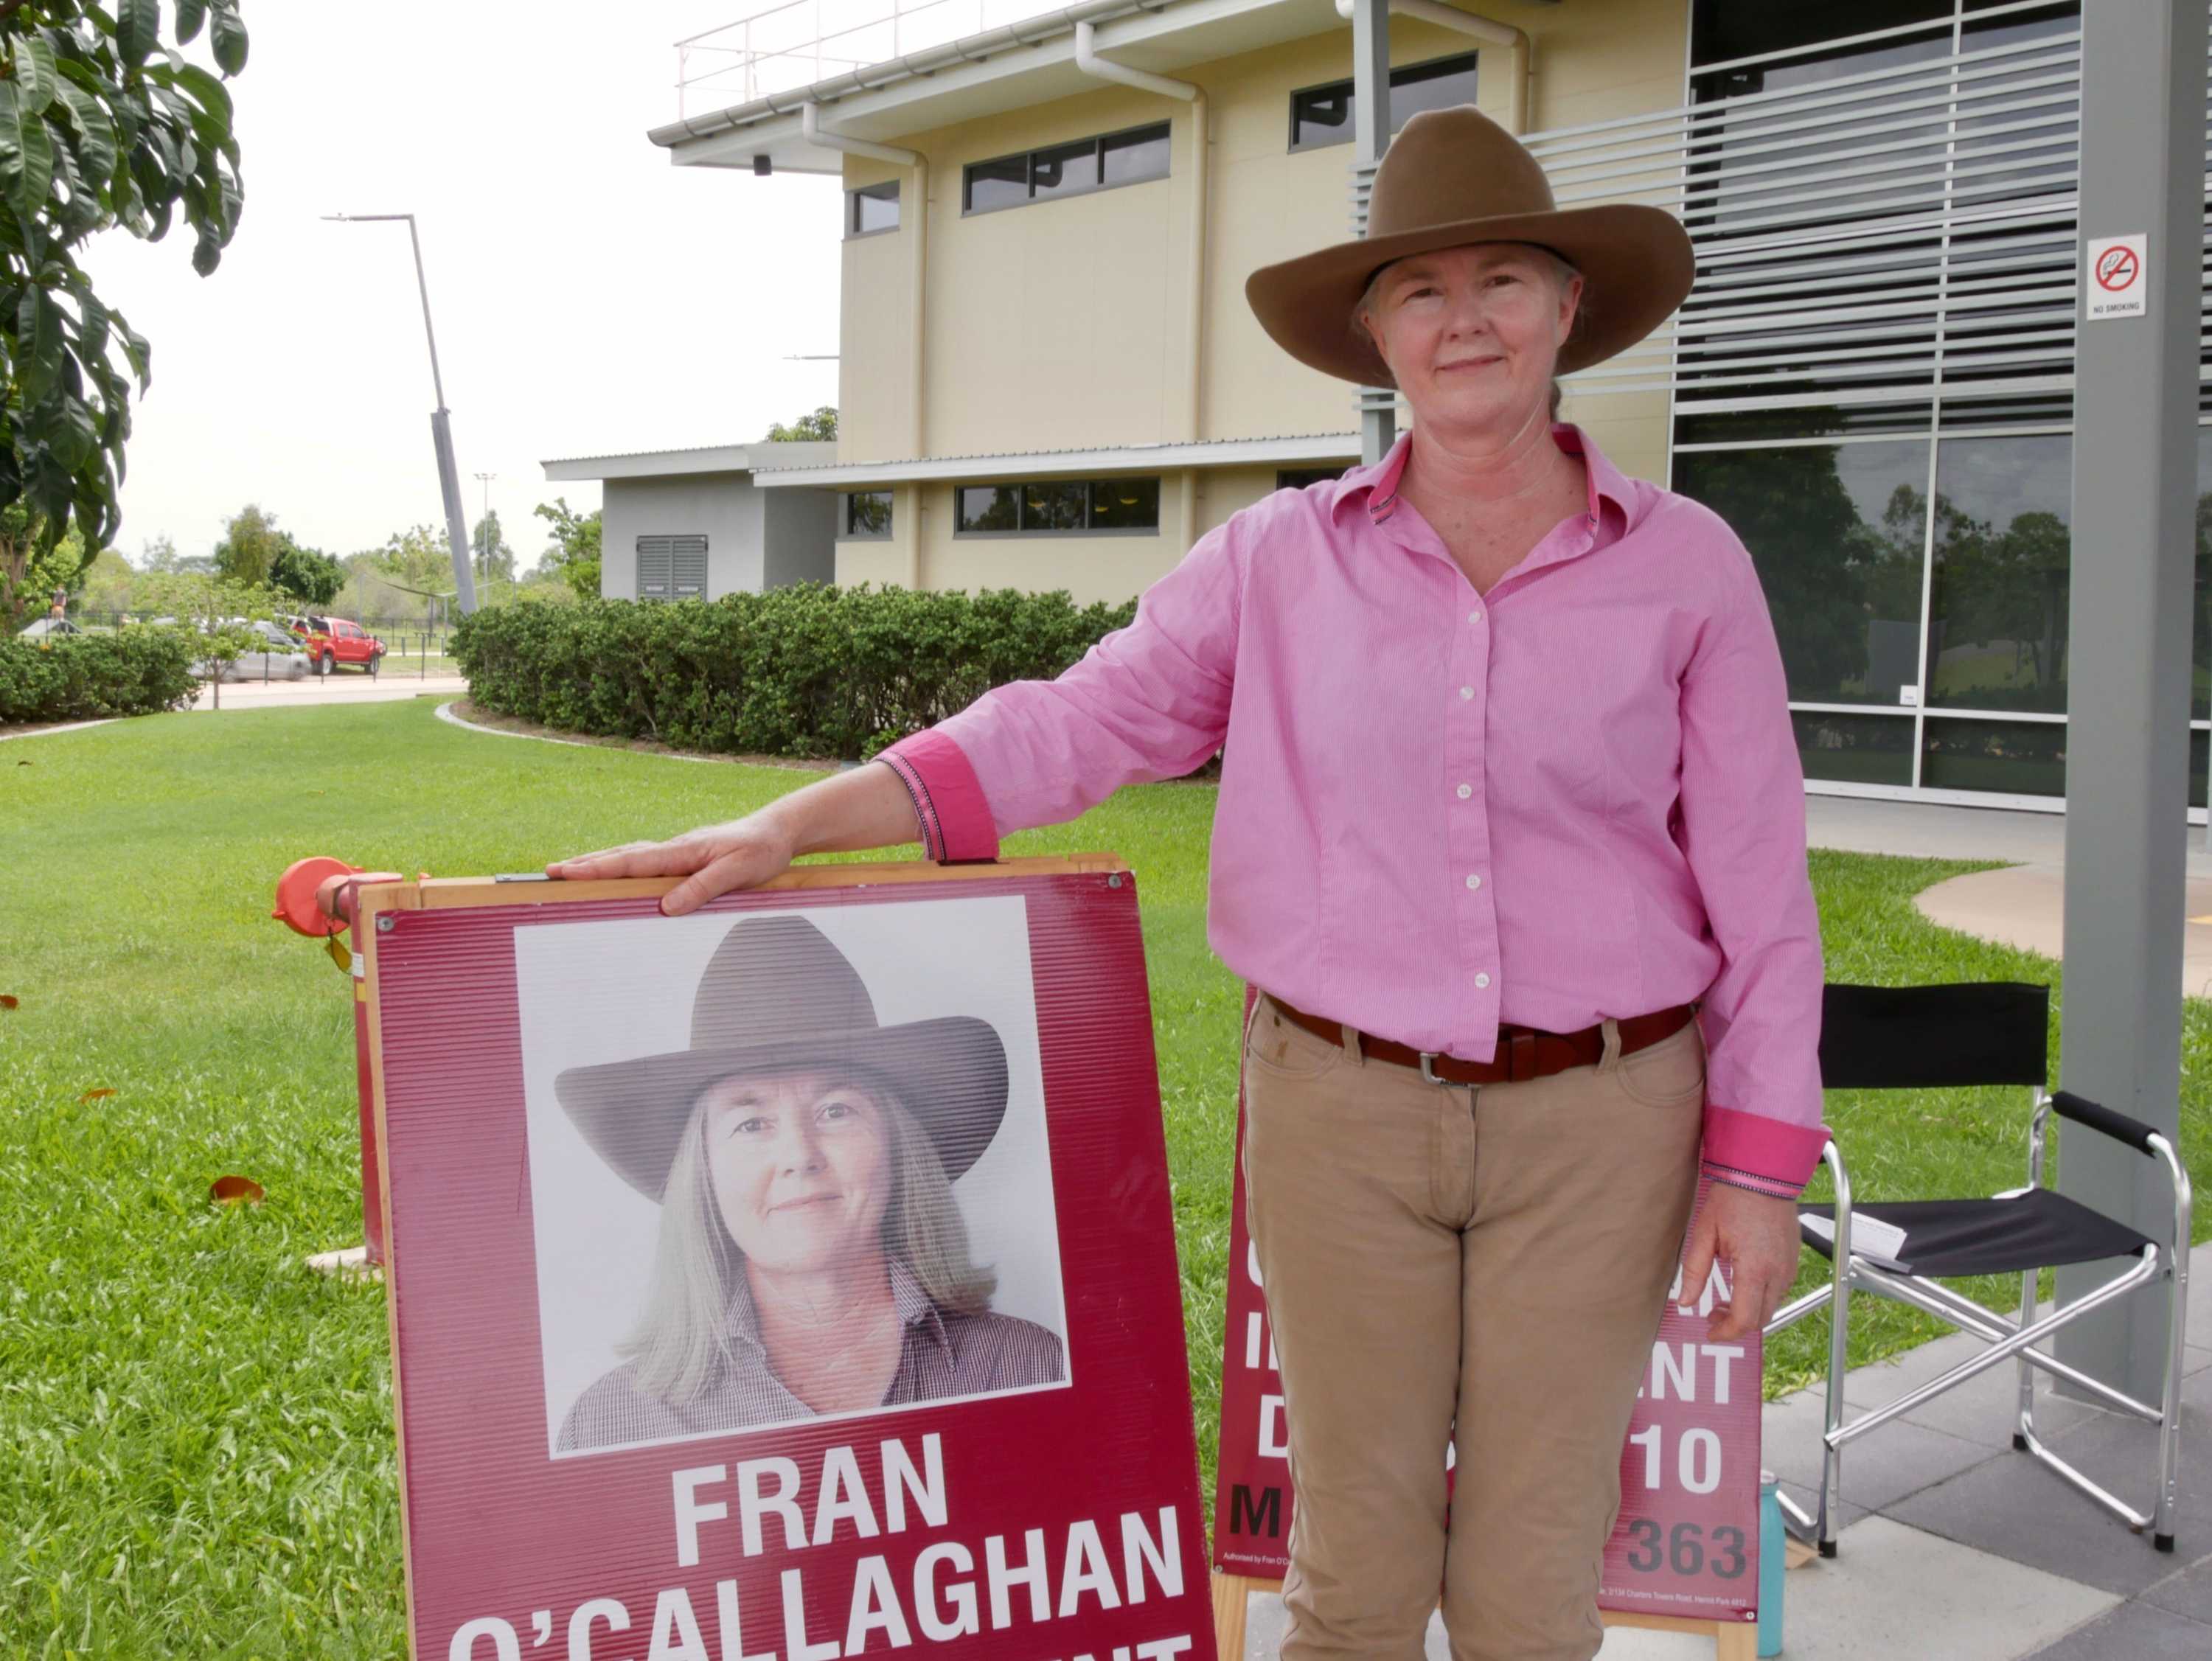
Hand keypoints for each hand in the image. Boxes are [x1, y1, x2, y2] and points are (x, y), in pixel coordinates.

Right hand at [547, 817, 795, 915]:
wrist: (777, 832)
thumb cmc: (761, 851)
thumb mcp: (740, 872)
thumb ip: (704, 888)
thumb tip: (667, 907)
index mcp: (683, 850)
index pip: (633, 860)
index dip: (600, 868)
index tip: (568, 872)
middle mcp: (674, 848)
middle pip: (622, 856)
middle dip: (585, 864)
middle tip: (550, 872)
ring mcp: (676, 852)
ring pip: (630, 857)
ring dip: (598, 863)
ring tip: (568, 871)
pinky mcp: (682, 859)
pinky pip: (644, 863)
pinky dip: (620, 866)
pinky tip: (610, 873)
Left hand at [1678, 1183, 1799, 1340]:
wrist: (1763, 1175)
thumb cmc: (1732, 1199)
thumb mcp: (1704, 1234)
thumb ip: (1695, 1272)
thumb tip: (1686, 1302)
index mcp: (1754, 1269)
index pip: (1745, 1319)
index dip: (1727, 1332)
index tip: (1710, 1332)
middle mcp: (1778, 1273)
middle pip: (1761, 1319)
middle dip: (1736, 1324)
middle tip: (1712, 1315)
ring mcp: (1790, 1267)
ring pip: (1773, 1306)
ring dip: (1750, 1312)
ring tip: (1724, 1301)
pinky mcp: (1794, 1259)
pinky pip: (1780, 1290)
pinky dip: (1762, 1297)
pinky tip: (1743, 1285)